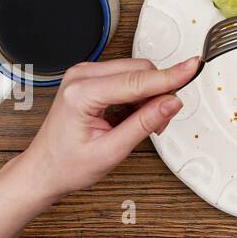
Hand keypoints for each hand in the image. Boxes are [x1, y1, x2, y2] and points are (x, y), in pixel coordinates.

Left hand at [15, 56, 197, 203]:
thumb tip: (172, 102)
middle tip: (159, 123)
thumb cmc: (66, 165)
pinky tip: (130, 115)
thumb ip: (144, 123)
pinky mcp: (90, 77)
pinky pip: (128, 76)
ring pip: (137, 72)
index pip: (137, 80)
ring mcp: (84, 74)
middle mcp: (81, 76)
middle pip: (140, 70)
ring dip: (149, 95)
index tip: (193, 67)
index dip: (170, 76)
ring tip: (139, 124)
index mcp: (81, 93)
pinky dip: (138, 95)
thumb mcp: (111, 151)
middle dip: (158, 93)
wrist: (43, 170)